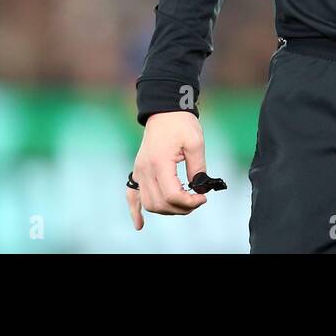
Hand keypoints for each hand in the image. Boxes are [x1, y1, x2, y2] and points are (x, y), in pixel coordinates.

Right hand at [126, 110, 208, 229]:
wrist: (165, 111)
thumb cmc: (181, 124)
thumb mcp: (196, 142)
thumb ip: (198, 168)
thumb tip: (200, 188)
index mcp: (160, 162)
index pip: (172, 194)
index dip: (190, 202)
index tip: (203, 197)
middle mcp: (145, 170)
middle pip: (160, 203)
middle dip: (181, 208)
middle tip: (197, 201)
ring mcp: (139, 172)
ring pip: (149, 204)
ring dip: (167, 210)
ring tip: (184, 204)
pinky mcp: (138, 171)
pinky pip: (132, 195)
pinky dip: (135, 211)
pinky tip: (140, 224)